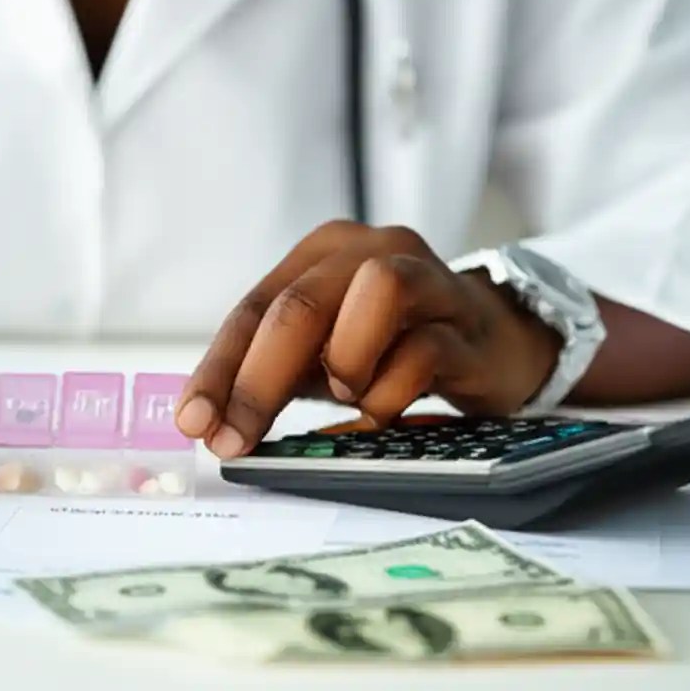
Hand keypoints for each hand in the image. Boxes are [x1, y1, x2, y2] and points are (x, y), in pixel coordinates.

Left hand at [175, 221, 562, 457]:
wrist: (495, 341)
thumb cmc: (390, 345)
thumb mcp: (322, 352)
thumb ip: (271, 373)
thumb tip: (210, 421)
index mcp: (321, 253)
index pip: (255, 309)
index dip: (219, 369)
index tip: (194, 422)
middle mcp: (371, 250)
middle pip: (301, 306)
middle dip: (257, 381)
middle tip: (233, 440)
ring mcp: (427, 277)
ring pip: (377, 292)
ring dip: (346, 359)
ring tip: (345, 394)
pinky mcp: (468, 321)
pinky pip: (426, 349)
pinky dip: (391, 391)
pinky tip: (381, 411)